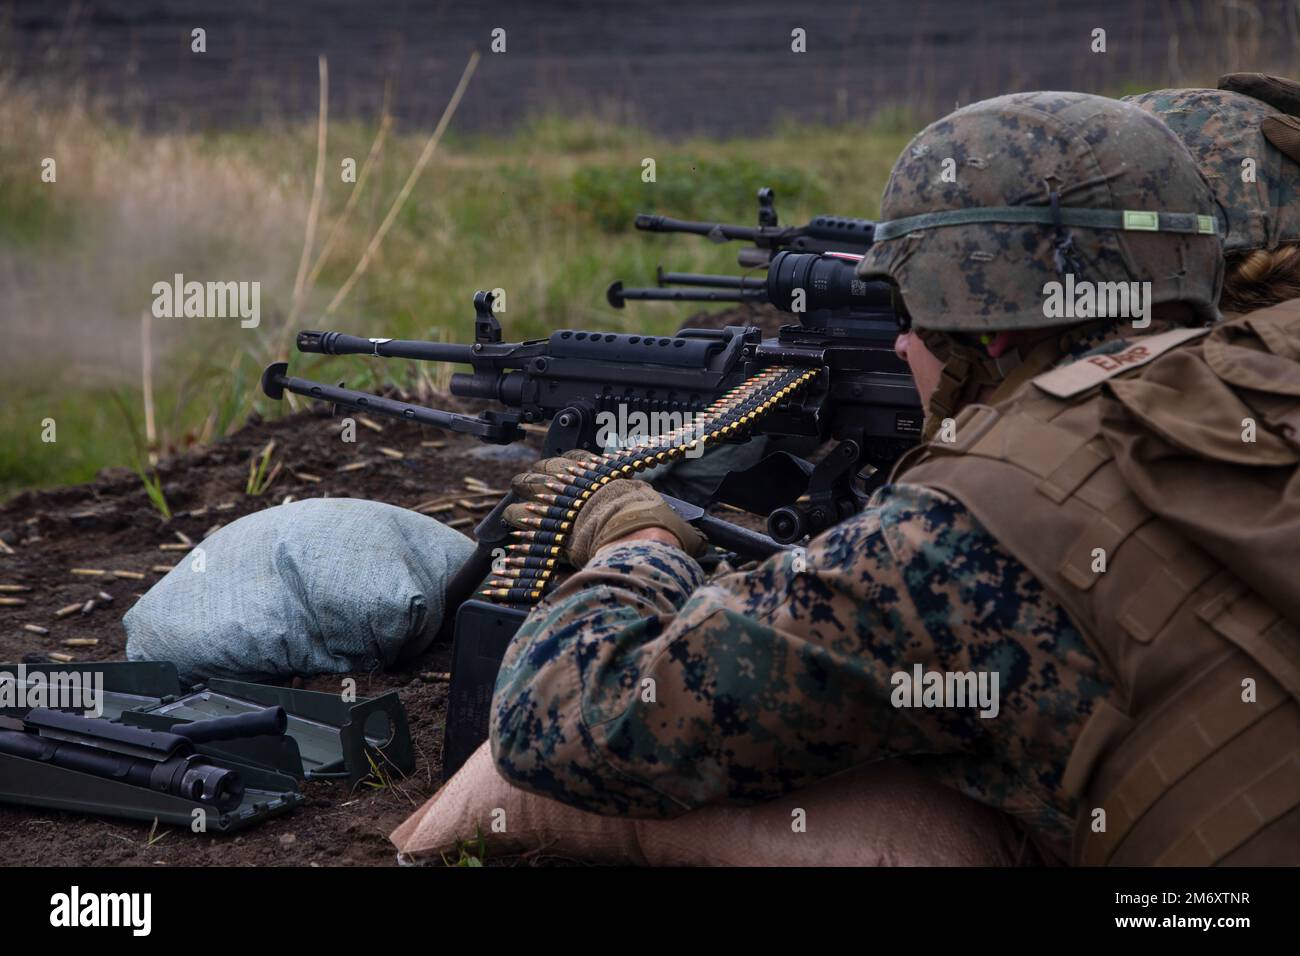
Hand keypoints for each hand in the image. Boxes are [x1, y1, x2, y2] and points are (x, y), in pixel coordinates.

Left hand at [504, 454, 707, 566]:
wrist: (639, 539)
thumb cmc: (656, 526)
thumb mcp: (668, 515)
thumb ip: (674, 522)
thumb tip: (701, 538)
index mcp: (606, 473)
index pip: (578, 459)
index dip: (564, 465)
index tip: (558, 469)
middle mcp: (581, 481)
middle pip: (547, 469)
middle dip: (535, 477)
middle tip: (527, 482)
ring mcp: (561, 499)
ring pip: (527, 488)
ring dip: (519, 497)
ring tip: (514, 506)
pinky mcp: (547, 523)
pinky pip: (520, 516)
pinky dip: (515, 522)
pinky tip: (512, 526)